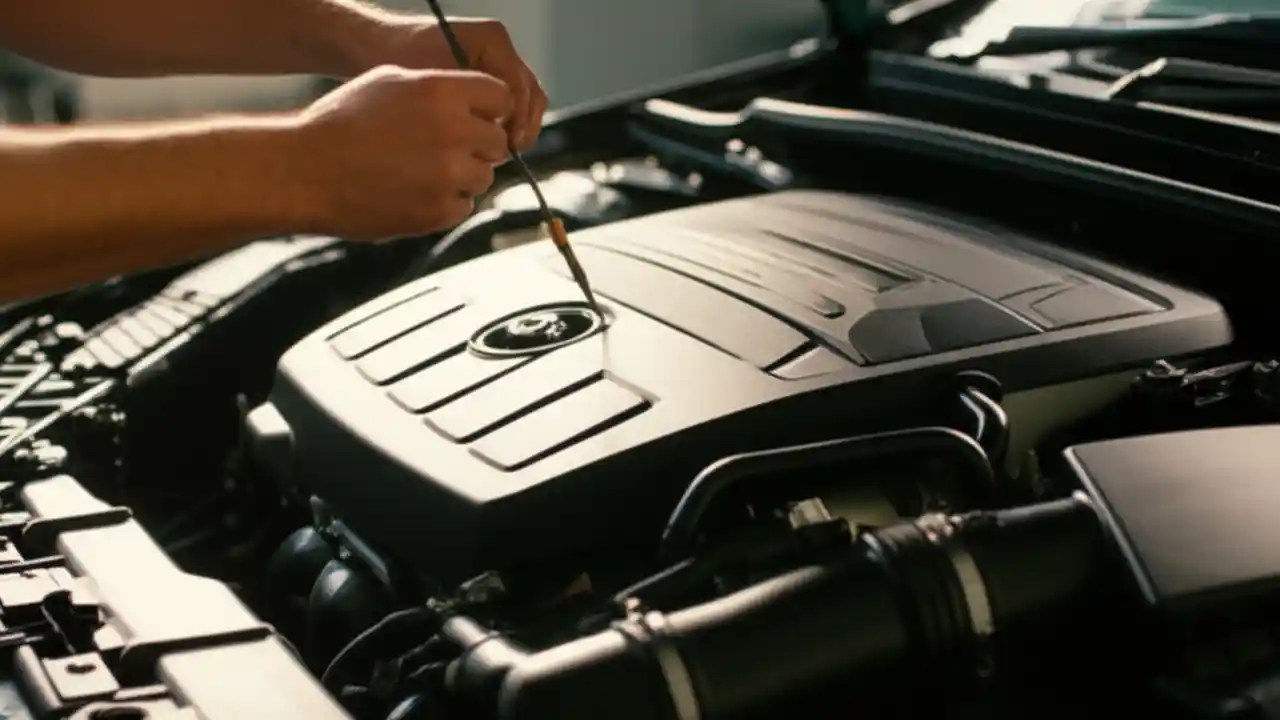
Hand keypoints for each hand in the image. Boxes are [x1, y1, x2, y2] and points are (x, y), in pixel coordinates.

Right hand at [294, 65, 511, 241]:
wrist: (304, 171)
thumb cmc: (341, 123)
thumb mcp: (390, 82)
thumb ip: (440, 89)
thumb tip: (476, 104)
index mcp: (442, 92)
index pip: (501, 97)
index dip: (490, 109)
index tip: (478, 118)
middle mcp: (452, 132)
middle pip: (498, 142)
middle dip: (479, 146)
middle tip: (448, 150)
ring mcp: (448, 176)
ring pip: (484, 178)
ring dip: (462, 176)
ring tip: (421, 171)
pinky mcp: (438, 212)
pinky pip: (463, 207)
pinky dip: (445, 203)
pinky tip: (413, 192)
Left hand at [368, 16, 546, 150]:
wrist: (376, 47)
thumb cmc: (399, 60)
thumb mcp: (431, 84)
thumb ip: (465, 106)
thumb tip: (497, 136)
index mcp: (491, 40)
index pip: (519, 87)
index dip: (517, 120)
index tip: (506, 145)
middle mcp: (500, 50)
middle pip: (531, 95)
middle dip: (521, 127)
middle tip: (504, 153)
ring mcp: (498, 65)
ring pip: (527, 104)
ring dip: (516, 130)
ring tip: (495, 153)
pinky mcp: (490, 80)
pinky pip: (510, 107)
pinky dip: (504, 128)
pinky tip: (484, 146)